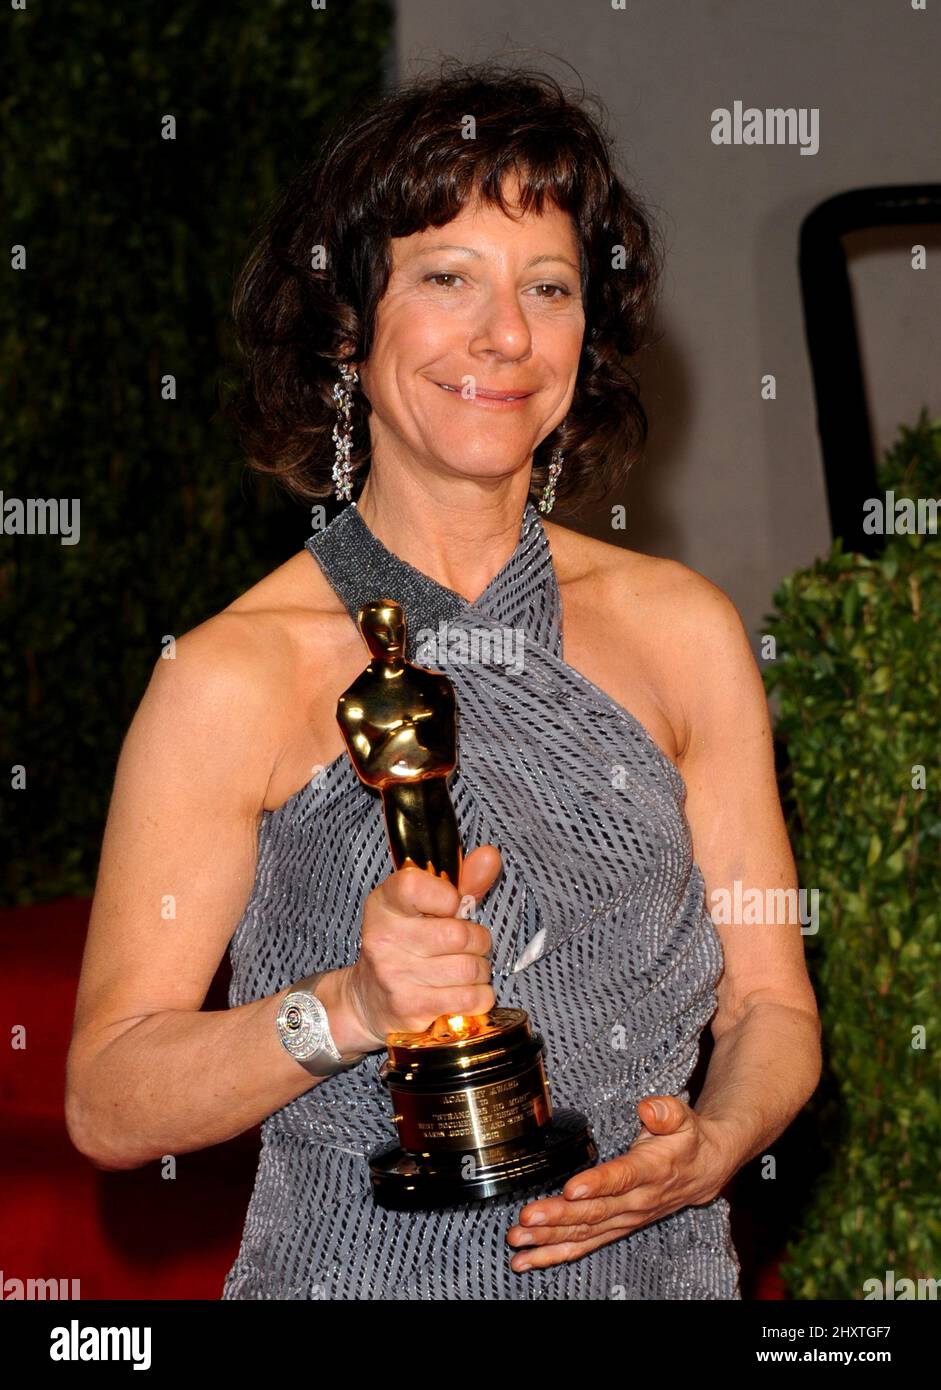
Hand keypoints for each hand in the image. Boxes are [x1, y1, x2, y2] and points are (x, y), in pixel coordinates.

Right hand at [343, 844, 501, 1047]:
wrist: (368, 999)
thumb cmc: (407, 945)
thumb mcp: (427, 907)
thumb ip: (463, 881)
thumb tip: (490, 855)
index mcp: (384, 904)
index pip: (415, 886)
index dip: (447, 896)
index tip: (452, 906)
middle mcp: (383, 938)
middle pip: (459, 934)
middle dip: (477, 940)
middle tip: (468, 945)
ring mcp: (395, 976)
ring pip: (470, 968)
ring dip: (479, 970)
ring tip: (465, 969)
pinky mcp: (410, 1008)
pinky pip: (470, 998)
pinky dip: (480, 995)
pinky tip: (464, 991)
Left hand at [506, 1094, 731, 1272]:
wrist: (705, 1170)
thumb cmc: (686, 1140)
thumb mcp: (682, 1117)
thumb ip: (666, 1111)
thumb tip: (649, 1107)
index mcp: (651, 1170)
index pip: (622, 1178)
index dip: (598, 1184)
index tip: (572, 1188)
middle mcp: (637, 1200)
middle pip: (595, 1211)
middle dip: (558, 1216)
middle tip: (528, 1217)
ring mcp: (626, 1218)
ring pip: (585, 1232)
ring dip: (550, 1238)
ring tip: (519, 1240)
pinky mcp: (617, 1227)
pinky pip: (586, 1245)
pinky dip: (557, 1254)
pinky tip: (531, 1260)